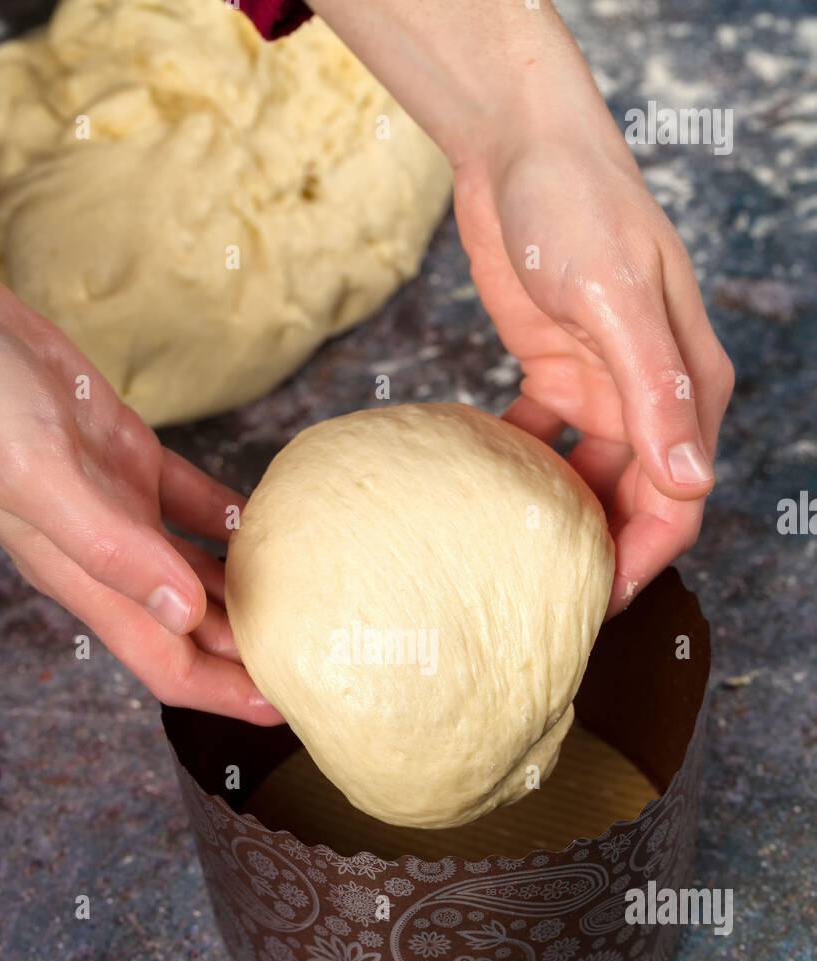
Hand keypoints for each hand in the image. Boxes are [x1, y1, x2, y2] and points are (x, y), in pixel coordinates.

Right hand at [0, 263, 281, 721]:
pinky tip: (276, 524)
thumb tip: (185, 611)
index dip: (226, 693)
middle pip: (196, 629)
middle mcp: (112, 554)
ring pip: (201, 571)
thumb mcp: (38, 476)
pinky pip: (194, 503)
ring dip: (250, 593)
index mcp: (88, 576)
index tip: (290, 707)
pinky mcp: (128, 456)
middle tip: (324, 659)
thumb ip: (110, 547)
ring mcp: (123, 506)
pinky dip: (232, 519)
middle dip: (252, 654)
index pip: (168, 662)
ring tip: (314, 606)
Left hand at [455, 135, 734, 615]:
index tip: (600, 603)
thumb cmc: (576, 207)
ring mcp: (600, 384)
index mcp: (685, 384)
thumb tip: (691, 480)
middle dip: (600, 550)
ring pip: (588, 478)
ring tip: (510, 560)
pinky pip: (540, 443)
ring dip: (558, 516)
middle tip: (544, 600)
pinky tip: (481, 489)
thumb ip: (655, 392)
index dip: (647, 557)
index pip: (680, 496)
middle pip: (634, 499)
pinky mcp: (553, 371)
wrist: (517, 146)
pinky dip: (517, 467)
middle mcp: (649, 393)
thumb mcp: (616, 299)